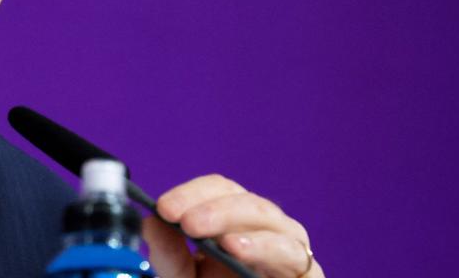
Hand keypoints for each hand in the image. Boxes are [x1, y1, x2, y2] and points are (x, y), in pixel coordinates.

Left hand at [143, 174, 321, 277]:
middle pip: (244, 199)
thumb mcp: (185, 277)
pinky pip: (293, 252)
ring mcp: (288, 248)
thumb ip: (169, 256)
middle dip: (213, 207)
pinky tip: (237, 249)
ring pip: (269, 218)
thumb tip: (150, 222)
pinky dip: (265, 247)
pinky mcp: (308, 272)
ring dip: (238, 223)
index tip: (164, 208)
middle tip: (184, 222)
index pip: (218, 190)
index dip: (192, 193)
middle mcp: (264, 229)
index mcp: (234, 223)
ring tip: (214, 237)